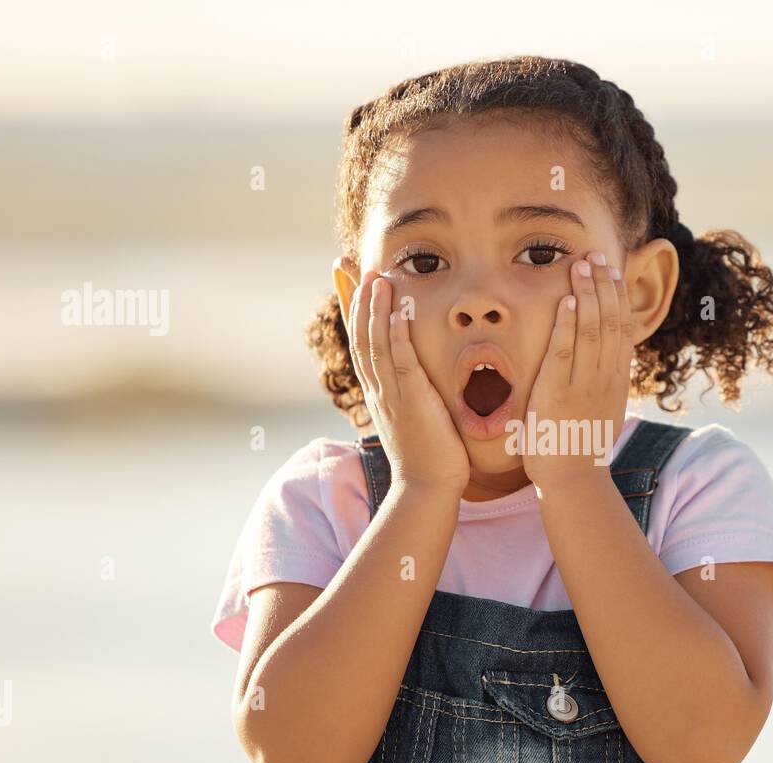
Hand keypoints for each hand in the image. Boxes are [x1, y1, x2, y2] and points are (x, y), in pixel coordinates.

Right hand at [339, 263, 469, 494]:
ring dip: (374, 309)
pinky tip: (400, 311)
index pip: (359, 340)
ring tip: (374, 277)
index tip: (344, 277)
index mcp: (378, 390)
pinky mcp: (412, 401)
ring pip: (375, 344)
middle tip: (349, 264)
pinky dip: (398, 335)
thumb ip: (410, 391)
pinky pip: (402, 361)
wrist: (427, 488)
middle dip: (354, 298)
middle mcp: (378, 389)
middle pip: (359, 335)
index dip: (350, 308)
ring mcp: (391, 395)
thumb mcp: (413, 415)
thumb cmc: (428, 455)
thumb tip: (412, 374)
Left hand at [523, 250, 632, 488]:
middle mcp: (605, 378)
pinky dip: (566, 323)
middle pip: (610, 321)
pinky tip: (565, 299)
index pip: (623, 329)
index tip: (612, 271)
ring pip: (591, 330)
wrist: (573, 480)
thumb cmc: (580, 447)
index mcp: (616, 380)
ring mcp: (583, 384)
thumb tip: (604, 365)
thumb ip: (603, 384)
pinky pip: (564, 351)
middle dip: (603, 285)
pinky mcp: (558, 392)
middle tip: (596, 256)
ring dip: (586, 294)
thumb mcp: (601, 410)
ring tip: (581, 266)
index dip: (618, 297)